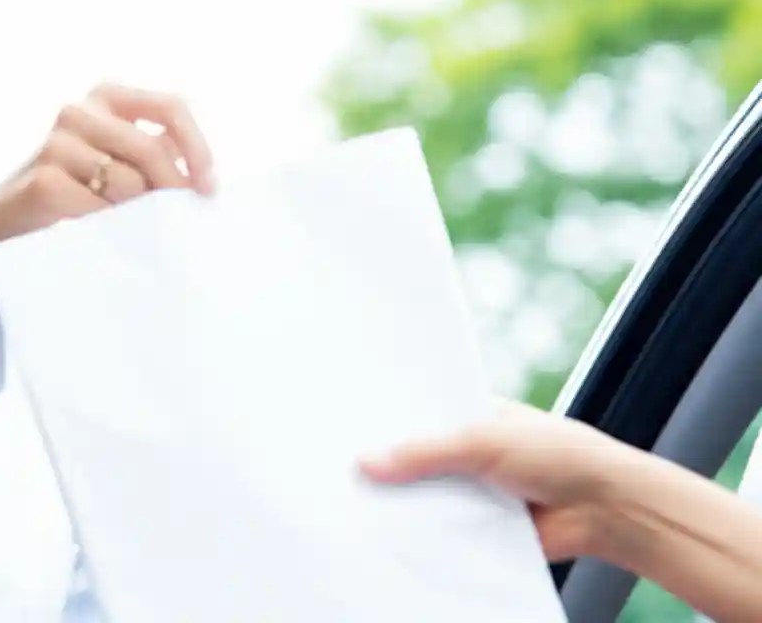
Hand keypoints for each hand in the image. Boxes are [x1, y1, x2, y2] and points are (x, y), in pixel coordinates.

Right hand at [0, 82, 214, 300]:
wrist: (1, 221)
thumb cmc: (72, 191)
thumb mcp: (117, 162)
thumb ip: (154, 156)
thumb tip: (205, 181)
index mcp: (107, 97)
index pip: (170, 107)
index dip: (197, 146)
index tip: (207, 187)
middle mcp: (80, 111)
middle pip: (150, 149)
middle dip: (173, 190)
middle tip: (183, 221)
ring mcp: (57, 143)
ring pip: (128, 184)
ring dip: (141, 214)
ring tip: (136, 230)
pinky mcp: (43, 179)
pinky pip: (99, 209)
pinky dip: (112, 228)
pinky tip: (107, 238)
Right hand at [359, 401, 635, 561]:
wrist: (608, 510)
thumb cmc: (562, 455)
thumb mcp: (483, 441)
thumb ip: (424, 453)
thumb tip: (369, 462)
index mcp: (470, 415)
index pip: (414, 415)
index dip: (381, 421)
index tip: (343, 426)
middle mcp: (467, 453)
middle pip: (412, 459)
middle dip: (386, 466)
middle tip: (344, 468)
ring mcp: (471, 492)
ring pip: (423, 498)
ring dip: (402, 503)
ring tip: (355, 503)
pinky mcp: (477, 529)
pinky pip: (440, 532)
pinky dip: (423, 535)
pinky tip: (392, 535)